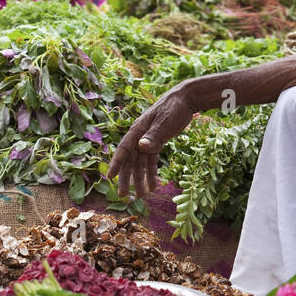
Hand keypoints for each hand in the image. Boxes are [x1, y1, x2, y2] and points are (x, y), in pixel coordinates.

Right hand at [108, 82, 197, 198]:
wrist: (186, 99)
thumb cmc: (174, 107)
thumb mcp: (165, 122)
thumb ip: (154, 135)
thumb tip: (141, 147)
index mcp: (137, 130)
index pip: (124, 149)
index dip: (116, 164)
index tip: (110, 177)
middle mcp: (139, 137)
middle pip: (130, 160)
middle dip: (127, 178)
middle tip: (125, 196)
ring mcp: (148, 140)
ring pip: (140, 163)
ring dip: (140, 179)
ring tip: (141, 196)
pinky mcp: (157, 143)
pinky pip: (151, 161)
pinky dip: (152, 173)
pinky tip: (154, 185)